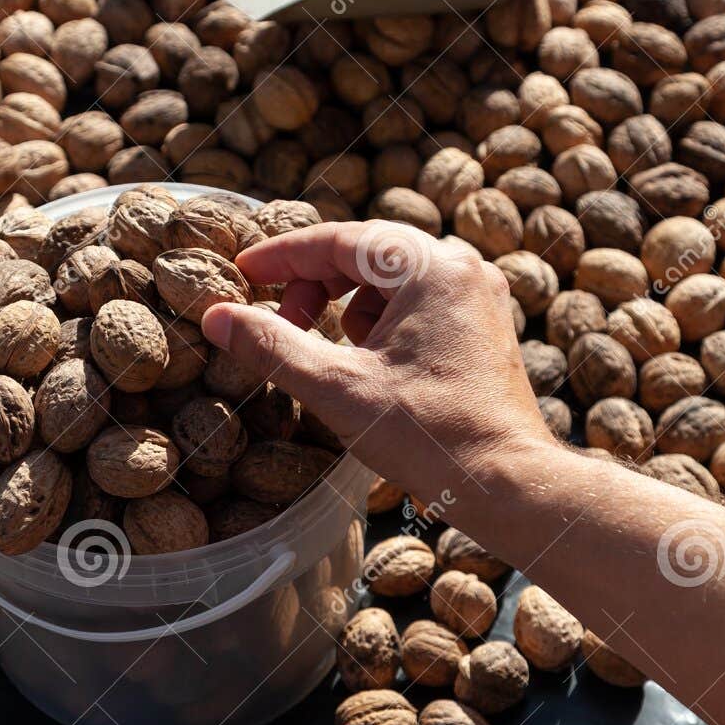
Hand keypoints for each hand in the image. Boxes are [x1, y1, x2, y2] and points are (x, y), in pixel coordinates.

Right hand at [201, 220, 550, 500]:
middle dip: (313, 283)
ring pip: (391, 279)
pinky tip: (364, 363)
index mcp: (430, 268)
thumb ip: (272, 346)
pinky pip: (417, 303)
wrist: (508, 484)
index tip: (244, 274)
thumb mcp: (337, 388)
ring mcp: (477, 297)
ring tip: (325, 352)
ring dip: (345, 304)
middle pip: (367, 253)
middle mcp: (461, 269)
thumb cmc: (431, 436)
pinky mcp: (481, 328)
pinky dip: (379, 321)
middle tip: (280, 322)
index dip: (283, 256)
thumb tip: (216, 318)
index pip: (340, 239)